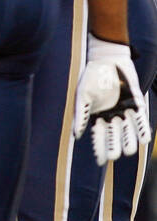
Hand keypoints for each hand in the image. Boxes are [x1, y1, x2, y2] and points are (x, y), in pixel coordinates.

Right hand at [74, 36, 150, 164]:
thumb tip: (76, 135)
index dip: (99, 148)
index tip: (100, 160)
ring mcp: (125, 110)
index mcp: (97, 115)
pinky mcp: (136, 104)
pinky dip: (142, 129)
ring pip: (128, 131)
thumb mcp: (82, 95)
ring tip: (128, 151)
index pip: (98, 136)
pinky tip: (143, 139)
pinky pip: (140, 120)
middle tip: (114, 155)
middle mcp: (112, 115)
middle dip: (113, 146)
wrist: (108, 60)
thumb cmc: (92, 77)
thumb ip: (81, 114)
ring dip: (128, 141)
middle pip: (114, 137)